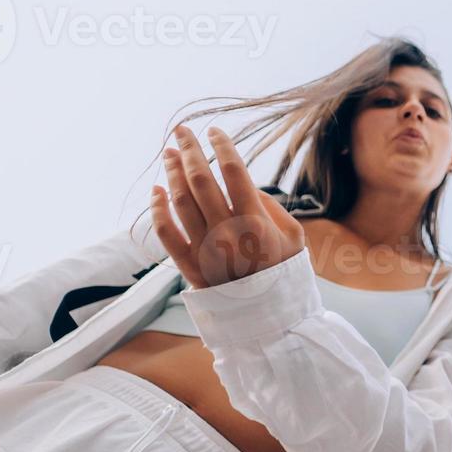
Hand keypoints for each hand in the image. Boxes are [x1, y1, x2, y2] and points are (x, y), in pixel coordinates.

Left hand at [151, 123, 305, 289]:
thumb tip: (244, 185)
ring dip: (173, 173)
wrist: (271, 320)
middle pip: (202, 180)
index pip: (234, 171)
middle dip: (190, 150)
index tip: (214, 131)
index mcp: (256, 222)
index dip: (222, 146)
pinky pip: (166, 233)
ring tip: (170, 154)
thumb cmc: (286, 274)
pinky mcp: (190, 266)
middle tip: (182, 131)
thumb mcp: (294, 237)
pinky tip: (157, 191)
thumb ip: (270, 207)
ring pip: (181, 201)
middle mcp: (227, 232)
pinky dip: (157, 209)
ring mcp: (206, 250)